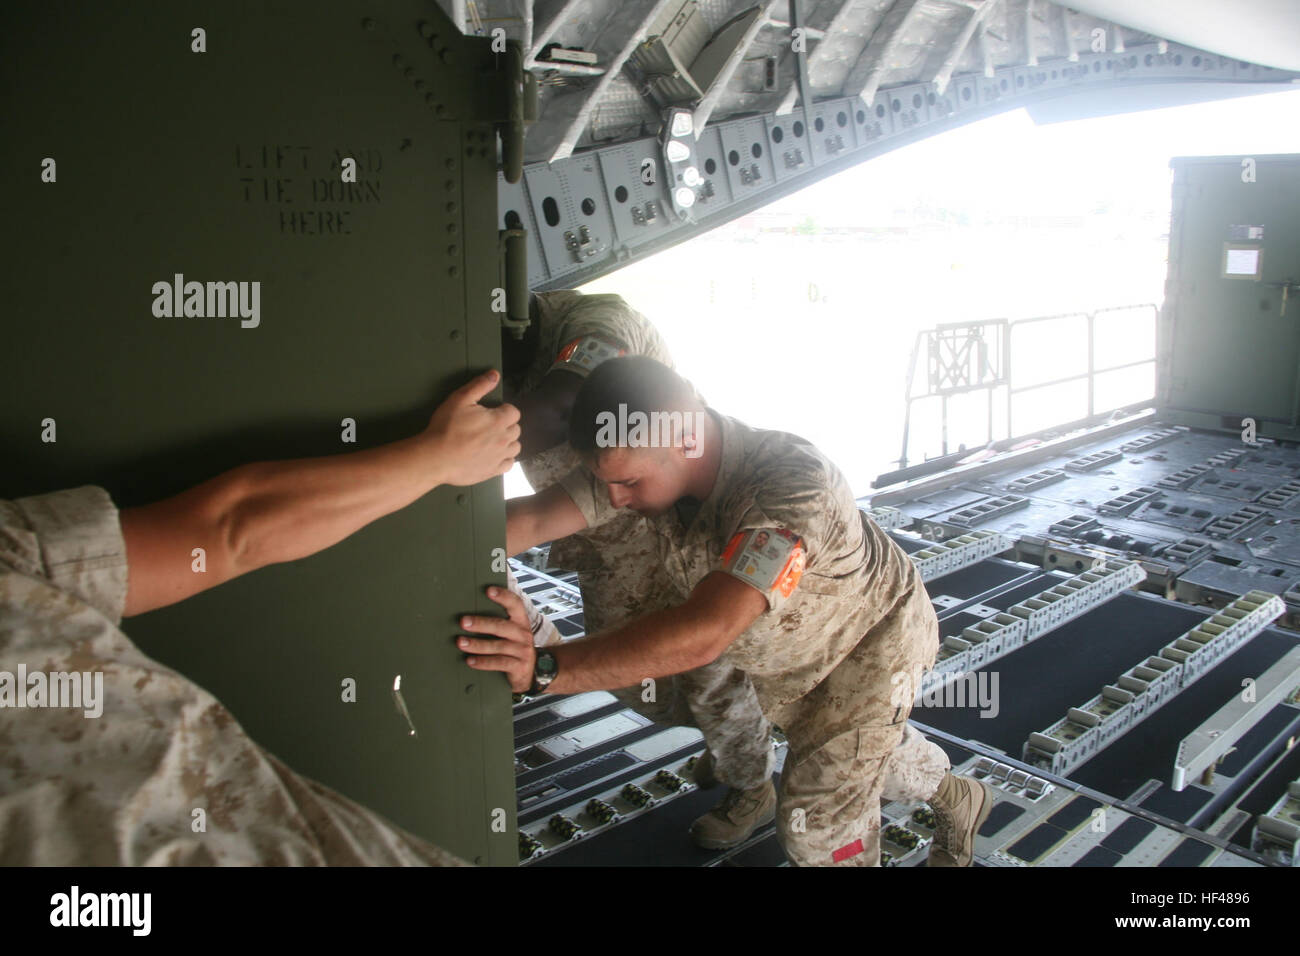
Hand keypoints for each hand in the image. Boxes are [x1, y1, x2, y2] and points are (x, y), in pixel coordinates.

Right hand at [424, 370, 521, 485]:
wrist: (436, 457)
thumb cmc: (446, 426)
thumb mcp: (459, 399)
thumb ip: (479, 385)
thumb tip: (495, 374)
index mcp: (498, 420)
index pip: (514, 412)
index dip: (504, 410)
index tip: (492, 412)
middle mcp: (504, 439)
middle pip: (516, 429)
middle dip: (506, 425)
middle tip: (489, 426)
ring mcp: (500, 457)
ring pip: (515, 447)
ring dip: (507, 442)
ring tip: (492, 440)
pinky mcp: (493, 471)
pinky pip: (509, 464)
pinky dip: (504, 459)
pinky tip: (494, 456)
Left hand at [458, 584, 537, 692]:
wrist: (533, 671)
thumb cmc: (515, 647)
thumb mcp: (511, 632)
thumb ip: (498, 621)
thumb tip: (471, 613)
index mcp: (521, 621)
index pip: (515, 604)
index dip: (503, 596)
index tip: (489, 590)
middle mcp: (523, 634)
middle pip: (501, 626)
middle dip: (481, 623)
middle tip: (463, 622)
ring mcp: (522, 651)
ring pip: (497, 646)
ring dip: (477, 644)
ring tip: (461, 642)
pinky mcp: (518, 666)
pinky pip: (498, 663)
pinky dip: (483, 662)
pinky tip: (470, 660)